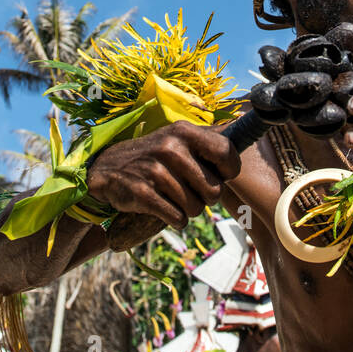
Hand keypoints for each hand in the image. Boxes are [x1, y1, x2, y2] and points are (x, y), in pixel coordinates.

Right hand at [86, 120, 241, 229]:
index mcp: (184, 131)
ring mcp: (156, 171)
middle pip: (214, 190)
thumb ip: (208, 141)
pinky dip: (175, 219)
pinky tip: (165, 208)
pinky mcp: (143, 194)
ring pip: (196, 208)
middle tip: (191, 190)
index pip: (227, 153)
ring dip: (189, 209)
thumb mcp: (177, 139)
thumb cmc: (154, 156)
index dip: (229, 170)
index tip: (220, 175)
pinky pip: (177, 218)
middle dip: (206, 197)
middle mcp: (171, 148)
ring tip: (174, 197)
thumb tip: (245, 136)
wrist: (107, 169)